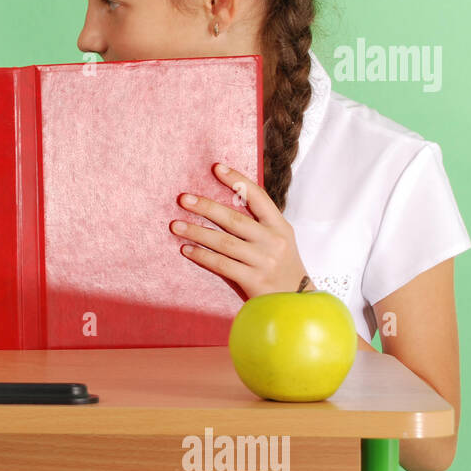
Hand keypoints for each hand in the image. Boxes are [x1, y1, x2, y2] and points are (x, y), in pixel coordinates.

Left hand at [170, 162, 313, 301]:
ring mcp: (264, 261)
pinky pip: (222, 264)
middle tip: (183, 199)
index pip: (258, 197)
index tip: (216, 168)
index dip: (237, 181)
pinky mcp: (253, 281)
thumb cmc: (281, 267)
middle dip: (206, 207)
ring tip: (175, 225)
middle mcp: (273, 241)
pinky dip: (202, 256)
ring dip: (197, 232)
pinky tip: (186, 249)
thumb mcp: (279, 241)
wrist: (295, 303)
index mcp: (280, 226)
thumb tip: (222, 205)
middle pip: (234, 219)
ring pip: (224, 242)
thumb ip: (258, 225)